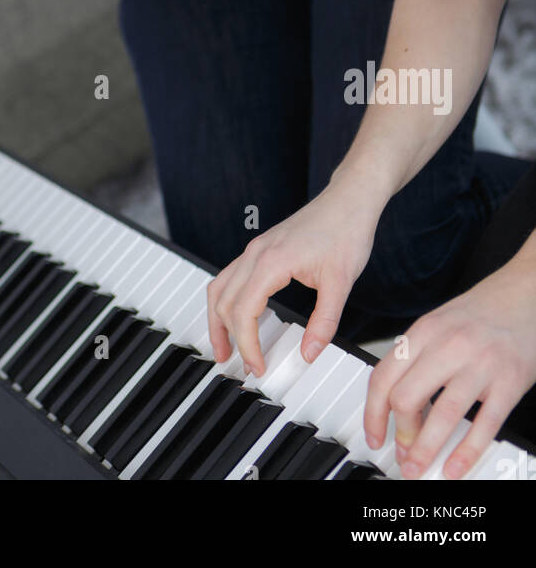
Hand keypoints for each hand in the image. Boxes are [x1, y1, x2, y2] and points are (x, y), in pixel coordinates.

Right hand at [206, 180, 380, 374]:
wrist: (349, 200)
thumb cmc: (345, 232)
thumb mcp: (341, 283)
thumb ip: (324, 322)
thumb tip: (309, 354)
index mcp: (271, 262)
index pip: (243, 312)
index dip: (247, 345)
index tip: (259, 367)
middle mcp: (256, 254)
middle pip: (224, 301)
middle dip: (227, 337)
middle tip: (241, 365)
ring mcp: (255, 249)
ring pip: (219, 287)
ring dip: (217, 319)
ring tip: (224, 346)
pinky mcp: (260, 248)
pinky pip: (230, 276)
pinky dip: (226, 300)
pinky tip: (236, 315)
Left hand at [364, 257, 535, 479]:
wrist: (525, 291)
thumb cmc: (481, 311)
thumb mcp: (439, 323)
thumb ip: (418, 356)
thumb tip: (396, 402)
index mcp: (424, 331)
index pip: (383, 377)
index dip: (373, 414)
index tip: (374, 436)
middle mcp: (448, 346)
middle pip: (406, 398)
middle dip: (400, 434)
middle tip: (401, 454)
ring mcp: (480, 364)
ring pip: (442, 416)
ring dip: (425, 450)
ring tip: (418, 468)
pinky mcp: (509, 381)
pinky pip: (484, 424)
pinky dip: (466, 452)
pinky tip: (455, 467)